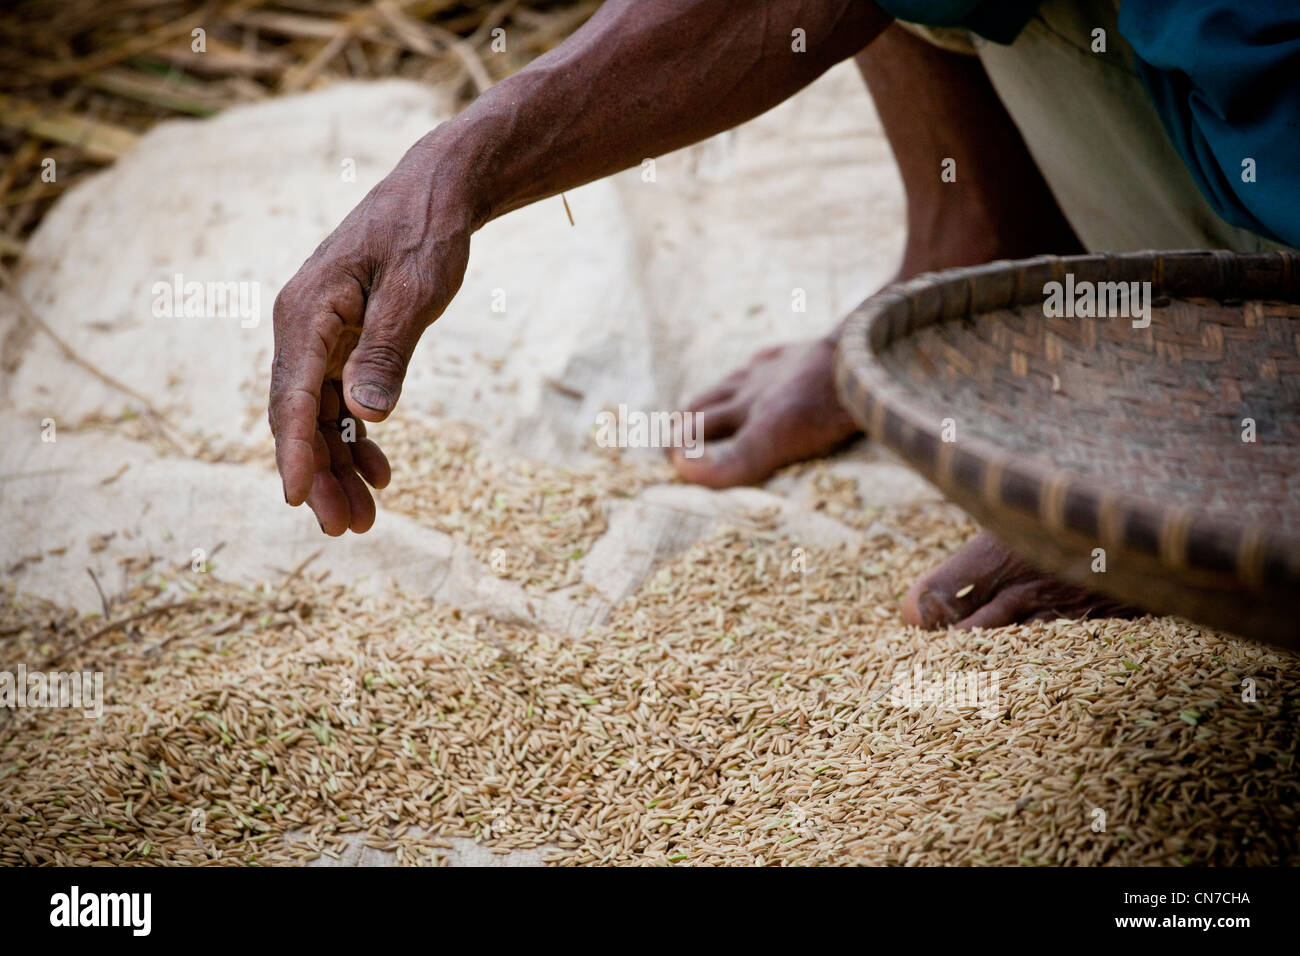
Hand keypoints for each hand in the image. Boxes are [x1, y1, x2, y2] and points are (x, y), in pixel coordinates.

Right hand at [269, 139, 470, 533]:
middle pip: (300, 416)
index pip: (294, 395)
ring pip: (321, 417)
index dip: (295, 452)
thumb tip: (365, 414)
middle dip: (320, 475)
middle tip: (347, 529)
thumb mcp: (414, 293)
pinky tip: (380, 471)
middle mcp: (303, 328)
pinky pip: (340, 401)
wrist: (435, 195)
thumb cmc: (424, 235)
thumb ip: (387, 352)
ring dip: (339, 467)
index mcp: (308, 312)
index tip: (299, 499)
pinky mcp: (343, 343)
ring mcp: (321, 337)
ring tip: (366, 519)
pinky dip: (357, 438)